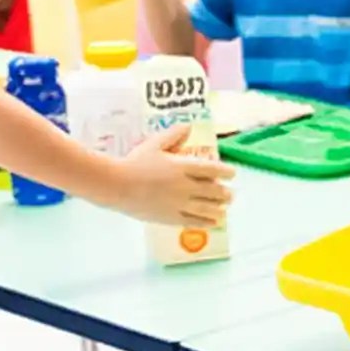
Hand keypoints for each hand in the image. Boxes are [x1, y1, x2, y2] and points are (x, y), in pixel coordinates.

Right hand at [117, 125, 234, 226]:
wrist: (117, 185)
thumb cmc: (135, 162)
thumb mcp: (155, 144)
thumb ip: (174, 135)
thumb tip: (189, 127)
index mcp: (183, 167)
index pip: (213, 170)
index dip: (226, 172)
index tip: (232, 174)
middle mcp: (186, 186)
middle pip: (214, 191)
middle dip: (225, 193)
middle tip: (230, 195)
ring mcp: (179, 204)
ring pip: (207, 209)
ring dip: (220, 208)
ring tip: (225, 209)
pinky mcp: (170, 218)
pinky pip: (194, 222)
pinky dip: (207, 222)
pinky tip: (214, 222)